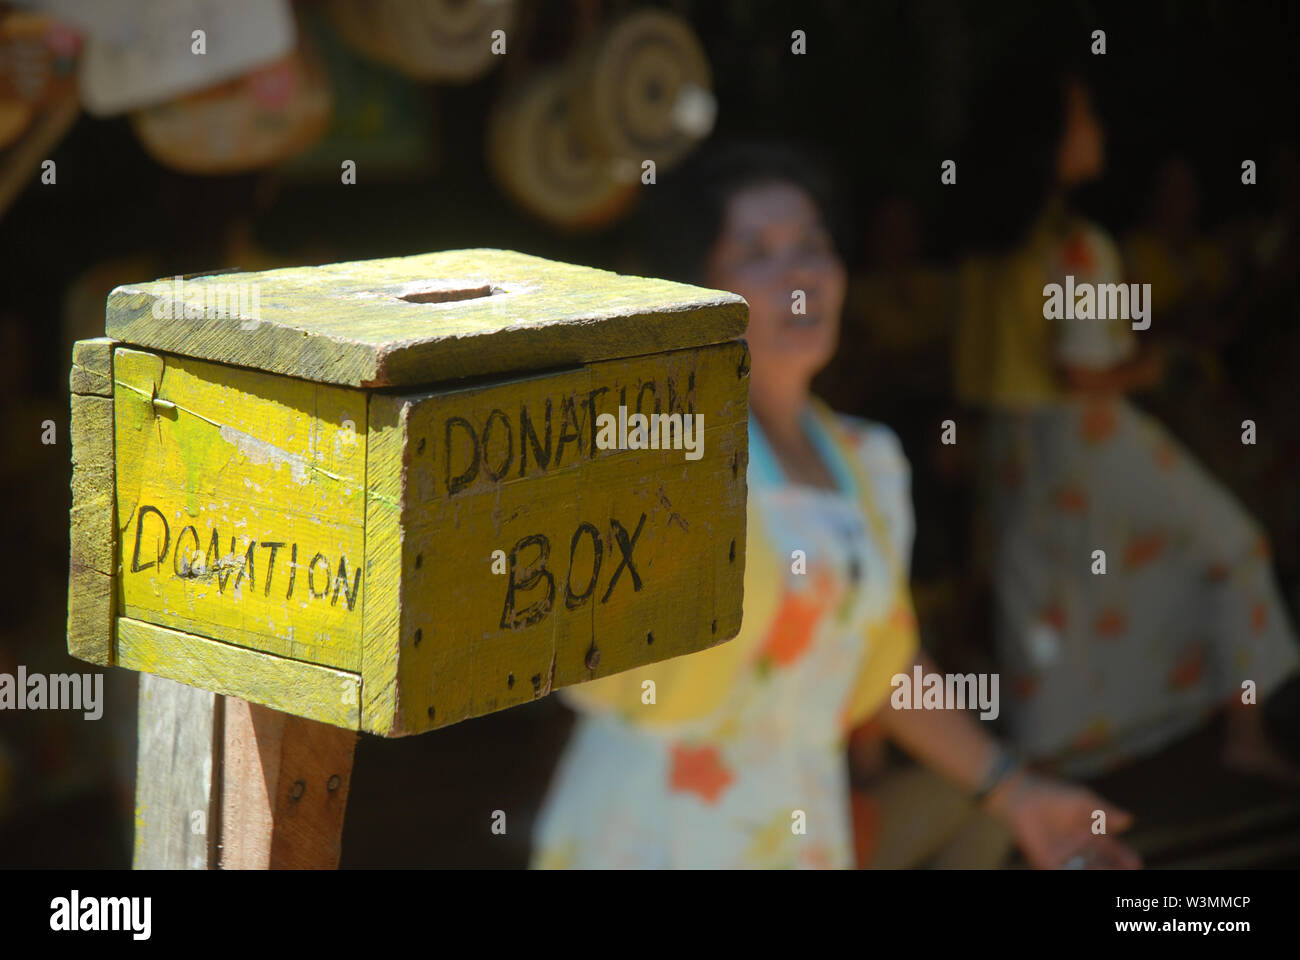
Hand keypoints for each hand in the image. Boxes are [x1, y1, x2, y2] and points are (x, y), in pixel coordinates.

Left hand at [984, 769, 1142, 868]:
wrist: (1025, 796)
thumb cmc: (1056, 795)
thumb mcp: (1084, 801)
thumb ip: (1104, 812)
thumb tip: (1129, 820)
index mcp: (1096, 837)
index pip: (1116, 853)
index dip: (1126, 859)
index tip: (1135, 862)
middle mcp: (1084, 851)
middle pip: (1104, 866)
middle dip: (1113, 870)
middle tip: (1124, 871)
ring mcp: (1067, 858)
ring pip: (1087, 871)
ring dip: (1097, 872)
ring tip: (1104, 872)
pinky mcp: (1048, 863)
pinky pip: (1062, 872)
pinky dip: (1072, 873)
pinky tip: (1082, 870)